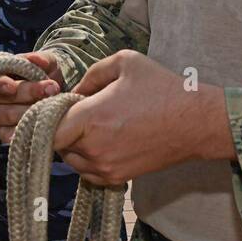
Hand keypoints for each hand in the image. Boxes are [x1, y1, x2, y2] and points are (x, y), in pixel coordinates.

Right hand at [0, 51, 62, 143]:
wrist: (52, 92)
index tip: (12, 87)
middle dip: (29, 93)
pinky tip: (34, 130)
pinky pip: (10, 135)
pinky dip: (21, 133)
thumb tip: (35, 59)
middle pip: (6, 98)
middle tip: (52, 89)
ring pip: (10, 116)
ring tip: (51, 106)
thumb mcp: (46, 63)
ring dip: (31, 111)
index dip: (1, 84)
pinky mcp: (3, 132)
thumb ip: (41, 59)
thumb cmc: (44, 74)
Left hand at [52, 49, 231, 185]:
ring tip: (95, 126)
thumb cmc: (163, 88)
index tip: (55, 105)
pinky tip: (105, 141)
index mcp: (92, 117)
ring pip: (70, 159)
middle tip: (79, 112)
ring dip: (74, 144)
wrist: (196, 123)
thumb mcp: (125, 62)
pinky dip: (88, 159)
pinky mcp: (117, 178)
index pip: (46, 127)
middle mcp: (94, 147)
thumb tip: (74, 92)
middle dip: (61, 128)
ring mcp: (105, 167)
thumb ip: (90, 74)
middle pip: (57, 143)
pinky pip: (87, 172)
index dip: (44, 116)